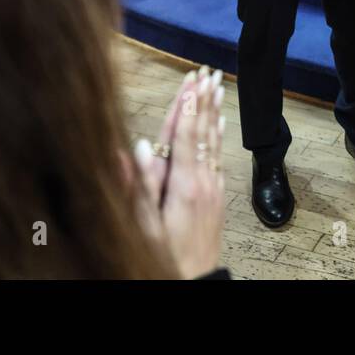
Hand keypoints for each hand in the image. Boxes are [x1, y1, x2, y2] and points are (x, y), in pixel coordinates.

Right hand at [132, 67, 225, 278]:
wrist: (197, 281)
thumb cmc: (163, 257)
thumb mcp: (143, 225)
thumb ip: (139, 186)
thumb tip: (134, 147)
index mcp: (183, 185)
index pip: (185, 136)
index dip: (187, 107)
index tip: (190, 82)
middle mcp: (203, 181)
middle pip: (203, 132)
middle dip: (203, 101)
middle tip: (208, 73)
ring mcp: (213, 188)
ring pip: (213, 141)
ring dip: (214, 112)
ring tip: (217, 87)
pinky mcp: (217, 196)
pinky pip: (218, 157)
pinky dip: (218, 136)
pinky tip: (220, 124)